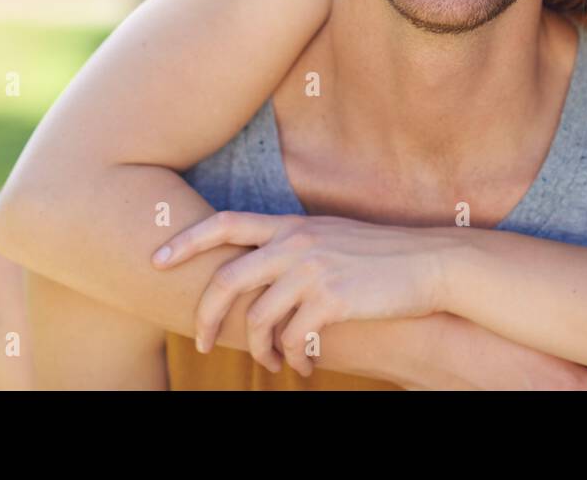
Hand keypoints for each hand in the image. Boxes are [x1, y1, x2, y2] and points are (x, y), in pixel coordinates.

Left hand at [152, 211, 457, 375]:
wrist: (430, 262)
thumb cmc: (380, 254)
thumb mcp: (330, 237)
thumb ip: (293, 246)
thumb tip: (257, 271)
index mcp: (291, 225)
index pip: (225, 223)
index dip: (186, 240)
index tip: (157, 260)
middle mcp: (296, 243)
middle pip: (227, 280)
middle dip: (205, 316)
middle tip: (200, 341)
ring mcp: (313, 270)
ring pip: (259, 319)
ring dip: (260, 350)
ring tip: (275, 363)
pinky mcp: (331, 299)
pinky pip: (292, 338)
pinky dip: (294, 357)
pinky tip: (307, 363)